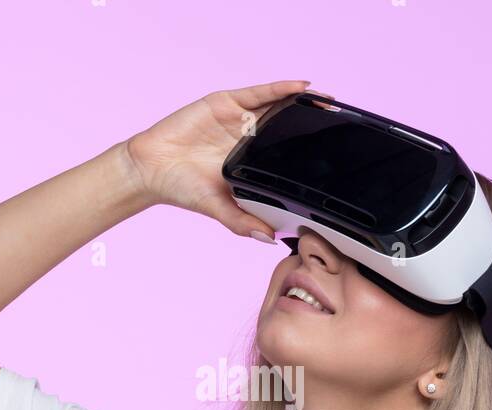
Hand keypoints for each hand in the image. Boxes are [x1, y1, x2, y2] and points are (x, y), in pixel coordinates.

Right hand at [122, 80, 320, 238]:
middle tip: (341, 122)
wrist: (150, 167)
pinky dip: (281, 89)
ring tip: (330, 101)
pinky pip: (259, 93)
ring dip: (304, 103)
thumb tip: (270, 238)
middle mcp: (248, 139)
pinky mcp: (226, 103)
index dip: (309, 151)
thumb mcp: (218, 208)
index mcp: (250, 162)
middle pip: (288, 126)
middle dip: (312, 123)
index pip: (286, 153)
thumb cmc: (182, 189)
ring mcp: (238, 119)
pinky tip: (302, 88)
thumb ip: (242, 222)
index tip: (335, 155)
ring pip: (278, 106)